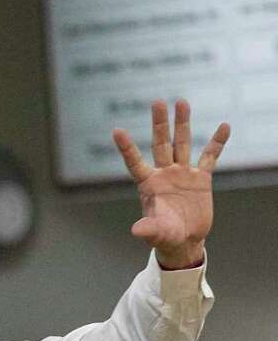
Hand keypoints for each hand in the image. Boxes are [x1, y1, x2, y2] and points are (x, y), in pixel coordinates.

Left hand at [113, 99, 228, 269]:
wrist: (184, 239)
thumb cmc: (165, 236)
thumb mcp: (157, 233)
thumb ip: (149, 229)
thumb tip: (137, 231)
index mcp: (148, 184)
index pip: (135, 162)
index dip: (127, 148)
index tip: (116, 130)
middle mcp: (164, 173)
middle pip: (161, 143)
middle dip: (160, 123)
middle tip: (157, 101)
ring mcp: (182, 173)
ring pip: (182, 144)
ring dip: (182, 124)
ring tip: (182, 102)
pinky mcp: (200, 178)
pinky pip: (209, 157)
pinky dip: (216, 143)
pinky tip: (223, 126)